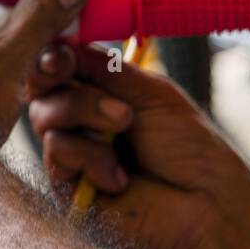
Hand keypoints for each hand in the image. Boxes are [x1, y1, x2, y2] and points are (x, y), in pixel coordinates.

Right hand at [29, 44, 249, 248]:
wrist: (207, 204)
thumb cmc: (192, 150)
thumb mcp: (151, 92)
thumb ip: (103, 66)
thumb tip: (59, 44)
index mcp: (102, 94)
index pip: (60, 67)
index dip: (53, 58)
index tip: (62, 57)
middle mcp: (81, 122)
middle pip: (42, 88)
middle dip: (72, 86)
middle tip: (117, 106)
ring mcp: (71, 154)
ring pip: (44, 116)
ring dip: (87, 114)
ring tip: (125, 129)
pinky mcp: (66, 187)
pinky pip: (56, 152)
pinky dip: (91, 156)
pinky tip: (121, 177)